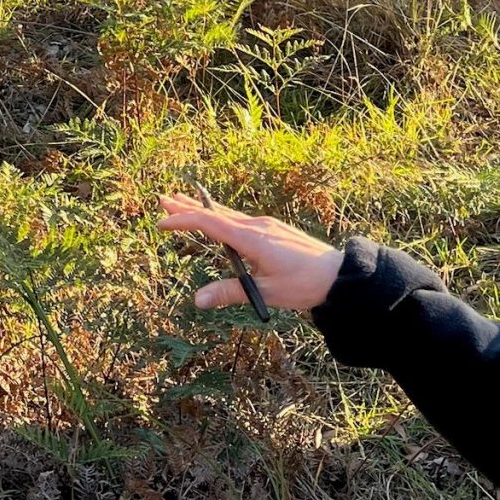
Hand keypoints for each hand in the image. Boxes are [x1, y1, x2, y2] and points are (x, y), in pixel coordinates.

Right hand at [160, 194, 344, 312]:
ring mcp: (266, 225)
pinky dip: (220, 217)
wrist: (338, 275)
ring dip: (203, 210)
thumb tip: (197, 300)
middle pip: (215, 213)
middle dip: (188, 206)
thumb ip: (230, 293)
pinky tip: (217, 219)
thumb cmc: (304, 284)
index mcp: (252, 237)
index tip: (162, 223)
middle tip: (162, 199)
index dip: (183, 221)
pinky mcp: (272, 229)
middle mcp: (257, 225)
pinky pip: (239, 219)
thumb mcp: (266, 291)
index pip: (210, 223)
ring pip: (227, 214)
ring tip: (182, 202)